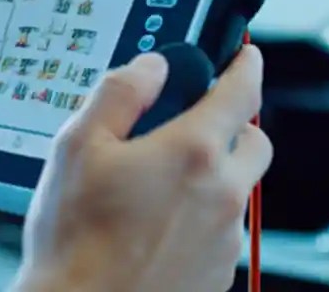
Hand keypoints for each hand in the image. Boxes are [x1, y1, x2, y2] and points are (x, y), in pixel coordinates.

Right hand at [13, 46, 270, 291]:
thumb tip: (152, 67)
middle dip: (234, 126)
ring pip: (236, 190)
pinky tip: (156, 229)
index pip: (243, 91)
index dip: (247, 66)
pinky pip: (221, 233)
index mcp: (193, 152)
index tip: (246, 58)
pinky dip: (201, 221)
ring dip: (212, 179)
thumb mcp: (78, 147)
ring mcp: (225, 239)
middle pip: (254, 142)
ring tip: (157, 189)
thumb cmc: (75, 240)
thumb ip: (120, 94)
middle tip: (196, 125)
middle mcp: (222, 194)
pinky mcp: (218, 274)